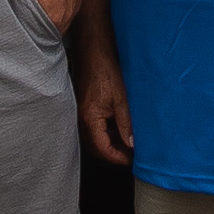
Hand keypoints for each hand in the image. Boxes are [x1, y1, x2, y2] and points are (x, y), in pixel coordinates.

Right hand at [76, 41, 133, 166]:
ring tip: (129, 144)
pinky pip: (94, 129)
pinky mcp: (84, 109)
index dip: (118, 157)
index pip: (103, 149)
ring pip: (95, 139)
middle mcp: (82, 120)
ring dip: (111, 144)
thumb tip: (132, 144)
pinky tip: (120, 130)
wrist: (93, 53)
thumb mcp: (121, 99)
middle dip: (115, 154)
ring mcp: (82, 115)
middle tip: (132, 155)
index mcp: (90, 119)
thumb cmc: (105, 71)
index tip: (132, 160)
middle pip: (97, 148)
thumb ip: (126, 124)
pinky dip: (107, 133)